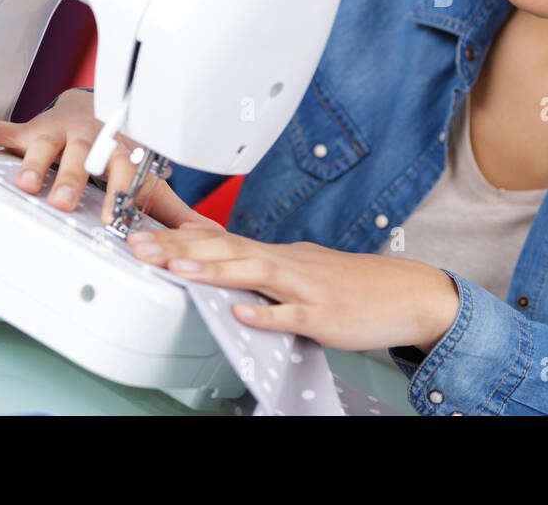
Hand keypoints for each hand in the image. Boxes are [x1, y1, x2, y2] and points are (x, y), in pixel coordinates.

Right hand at [0, 88, 222, 229]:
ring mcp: (58, 134)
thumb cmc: (124, 154)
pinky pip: (1, 129)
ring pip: (45, 145)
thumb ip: (173, 211)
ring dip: (35, 164)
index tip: (114, 221)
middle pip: (81, 158)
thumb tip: (207, 237)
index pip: (124, 173)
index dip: (120, 195)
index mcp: (121, 153)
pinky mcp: (30, 130)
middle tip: (63, 201)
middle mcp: (89, 140)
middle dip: (72, 178)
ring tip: (25, 183)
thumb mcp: (150, 179)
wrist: (102, 111)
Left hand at [124, 227, 460, 353]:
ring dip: (214, 270)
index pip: (221, 239)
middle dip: (180, 247)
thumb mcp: (302, 270)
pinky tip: (242, 314)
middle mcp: (288, 264)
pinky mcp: (326, 316)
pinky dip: (266, 314)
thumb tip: (222, 258)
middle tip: (138, 244)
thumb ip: (262, 267)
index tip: (140, 232)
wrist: (409, 293)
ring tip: (176, 268)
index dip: (179, 236)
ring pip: (254, 274)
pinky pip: (292, 316)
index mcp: (279, 255)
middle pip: (227, 250)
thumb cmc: (355, 286)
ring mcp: (306, 289)